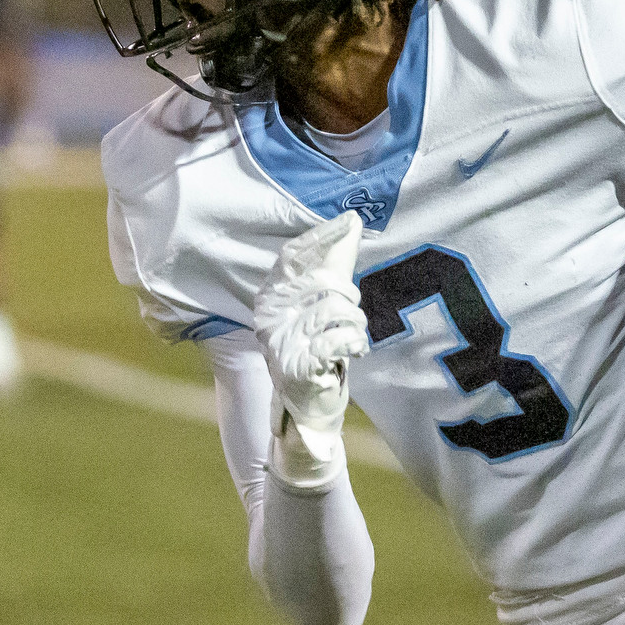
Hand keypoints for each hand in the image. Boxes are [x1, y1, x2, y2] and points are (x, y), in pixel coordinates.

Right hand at [253, 211, 370, 488]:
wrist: (309, 406)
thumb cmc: (317, 348)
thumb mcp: (322, 304)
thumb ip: (333, 264)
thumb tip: (352, 219)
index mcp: (270, 298)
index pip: (290, 256)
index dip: (319, 237)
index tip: (348, 223)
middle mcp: (269, 318)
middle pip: (322, 282)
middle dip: (348, 295)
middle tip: (351, 313)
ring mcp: (281, 344)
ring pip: (335, 310)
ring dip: (355, 325)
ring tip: (352, 338)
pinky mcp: (298, 368)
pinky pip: (339, 339)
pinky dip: (354, 343)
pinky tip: (354, 351)